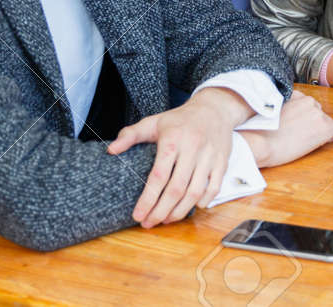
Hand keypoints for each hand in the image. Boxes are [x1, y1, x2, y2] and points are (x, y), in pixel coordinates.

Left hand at [107, 87, 248, 226]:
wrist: (214, 108)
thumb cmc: (180, 119)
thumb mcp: (153, 122)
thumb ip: (130, 135)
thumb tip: (111, 150)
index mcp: (172, 139)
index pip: (158, 176)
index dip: (147, 199)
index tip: (137, 215)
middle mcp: (192, 149)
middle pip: (176, 189)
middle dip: (161, 211)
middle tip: (149, 223)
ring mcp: (209, 156)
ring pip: (195, 192)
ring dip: (180, 211)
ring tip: (166, 220)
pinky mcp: (222, 162)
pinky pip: (214, 188)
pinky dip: (203, 202)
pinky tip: (192, 208)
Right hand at [240, 90, 332, 168]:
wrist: (261, 143)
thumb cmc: (261, 130)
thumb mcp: (272, 110)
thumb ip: (286, 106)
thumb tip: (294, 115)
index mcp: (297, 95)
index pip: (308, 105)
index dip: (304, 116)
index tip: (297, 124)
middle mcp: (310, 102)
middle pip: (318, 113)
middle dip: (312, 123)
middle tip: (300, 135)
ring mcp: (319, 115)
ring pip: (327, 122)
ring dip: (319, 131)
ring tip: (304, 140)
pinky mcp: (325, 129)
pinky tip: (327, 139)